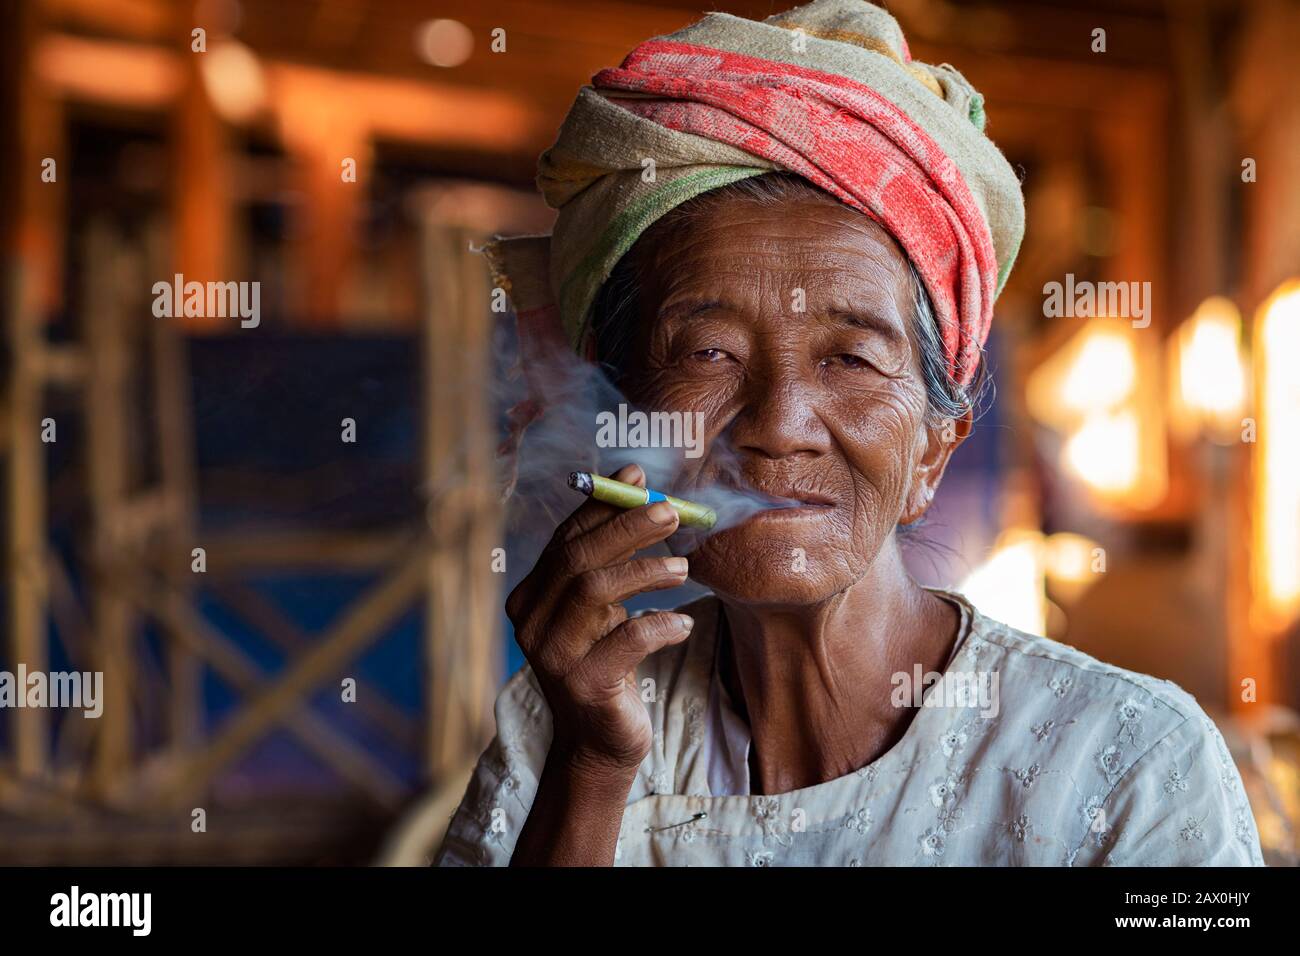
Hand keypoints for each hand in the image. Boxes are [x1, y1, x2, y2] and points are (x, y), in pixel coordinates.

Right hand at [505, 463, 692, 775]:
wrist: (599, 743)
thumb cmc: (607, 663)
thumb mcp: (602, 609)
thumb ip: (609, 554)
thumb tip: (634, 483)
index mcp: (530, 597)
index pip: (565, 540)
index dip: (602, 506)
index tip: (639, 480)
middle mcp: (532, 623)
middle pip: (578, 559)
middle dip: (627, 528)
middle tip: (670, 512)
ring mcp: (553, 656)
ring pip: (595, 591)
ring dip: (645, 571)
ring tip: (684, 569)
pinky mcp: (583, 685)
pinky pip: (627, 640)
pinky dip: (660, 624)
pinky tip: (683, 622)